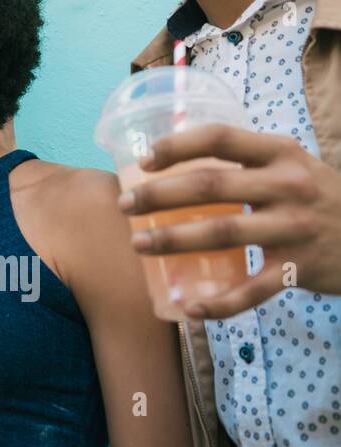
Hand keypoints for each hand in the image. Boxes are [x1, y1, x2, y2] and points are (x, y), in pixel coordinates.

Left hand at [122, 124, 340, 317]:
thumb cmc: (321, 197)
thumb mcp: (293, 166)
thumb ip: (247, 162)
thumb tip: (178, 160)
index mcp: (282, 153)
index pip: (219, 138)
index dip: (176, 146)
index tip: (143, 162)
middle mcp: (289, 186)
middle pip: (209, 187)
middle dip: (158, 196)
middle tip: (125, 206)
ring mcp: (295, 228)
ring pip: (220, 234)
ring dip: (173, 240)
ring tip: (139, 244)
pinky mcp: (300, 269)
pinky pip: (251, 290)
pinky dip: (219, 303)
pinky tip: (191, 307)